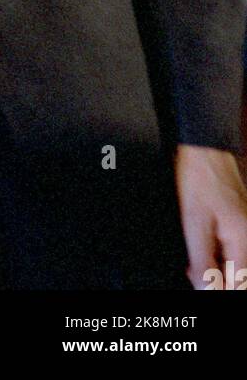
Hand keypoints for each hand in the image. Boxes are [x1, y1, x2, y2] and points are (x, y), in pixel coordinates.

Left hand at [174, 145, 246, 288]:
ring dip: (214, 264)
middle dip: (217, 278)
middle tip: (194, 272)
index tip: (202, 285)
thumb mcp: (194, 221)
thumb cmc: (200, 175)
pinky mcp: (237, 219)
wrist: (204, 146)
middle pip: (238, 273)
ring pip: (233, 260)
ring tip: (194, 259)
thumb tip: (205, 287)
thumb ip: (201, 258)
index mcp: (243, 239)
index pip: (240, 283)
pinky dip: (215, 250)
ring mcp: (244, 226)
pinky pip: (230, 244)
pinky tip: (199, 244)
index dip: (220, 289)